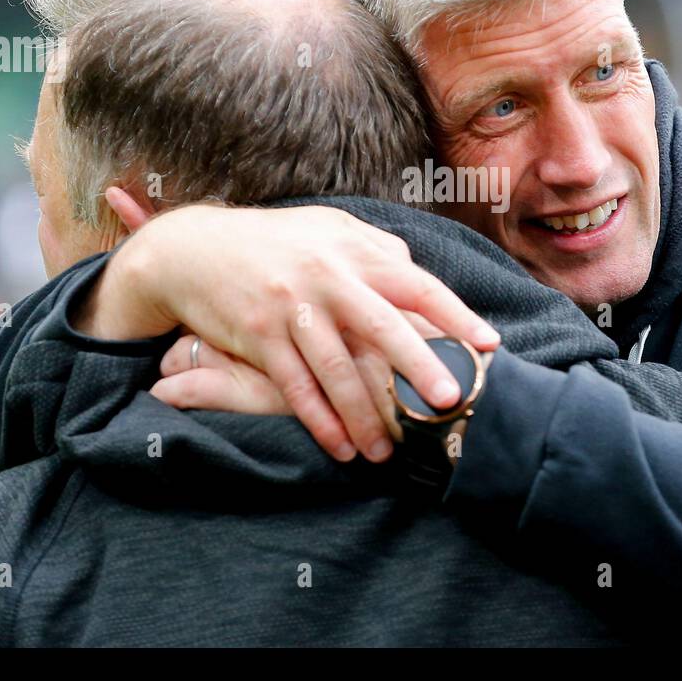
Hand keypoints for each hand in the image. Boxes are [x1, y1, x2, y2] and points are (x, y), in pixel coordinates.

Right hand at [75, 204, 499, 463]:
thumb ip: (374, 249)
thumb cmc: (274, 242)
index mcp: (353, 250)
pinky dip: (319, 420)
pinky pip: (294, 385)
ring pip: (336, 367)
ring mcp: (291, 305)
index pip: (416, 283)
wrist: (193, 249)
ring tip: (387, 450)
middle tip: (448, 402)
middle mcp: (326, 276)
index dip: (455, 314)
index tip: (489, 345)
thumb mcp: (327, 229)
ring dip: (365, 414)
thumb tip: (417, 270)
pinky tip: (341, 447)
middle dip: (418, 366)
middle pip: (383, 325)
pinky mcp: (258, 334)